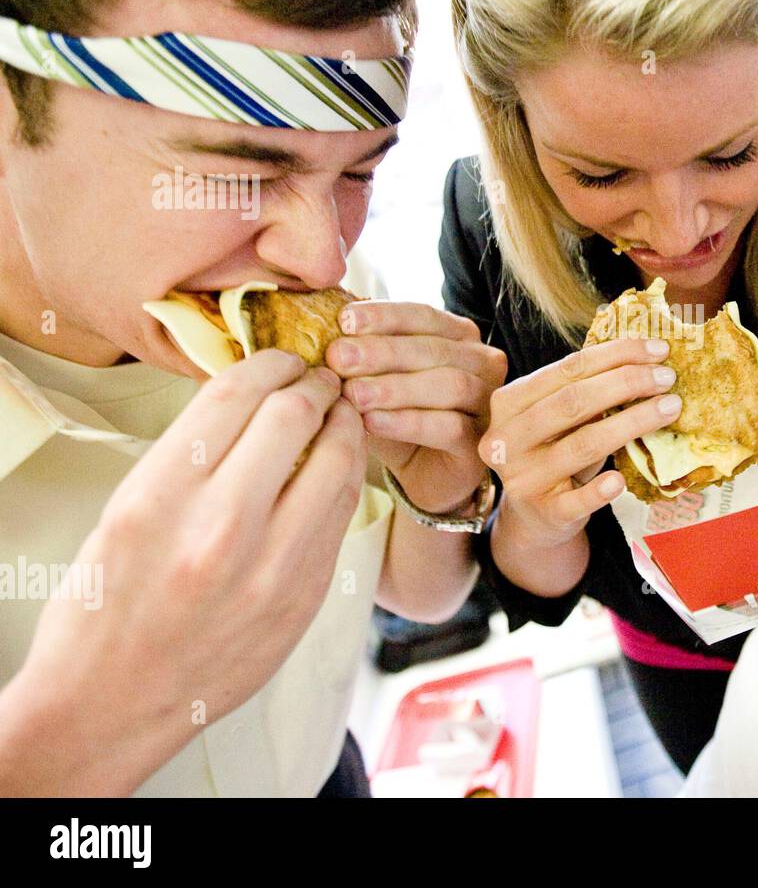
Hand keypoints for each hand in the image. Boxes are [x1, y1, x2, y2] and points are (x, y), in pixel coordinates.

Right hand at [10, 350, 365, 793]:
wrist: (114, 703)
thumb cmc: (107, 603)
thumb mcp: (127, 510)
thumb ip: (193, 453)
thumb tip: (254, 396)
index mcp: (162, 496)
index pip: (236, 394)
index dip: (267, 362)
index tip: (279, 358)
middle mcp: (222, 528)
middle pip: (296, 416)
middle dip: (313, 384)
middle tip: (318, 377)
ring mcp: (273, 567)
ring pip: (338, 461)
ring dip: (344, 424)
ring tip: (338, 411)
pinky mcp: (305, 596)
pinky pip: (343, 514)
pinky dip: (345, 476)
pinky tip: (339, 463)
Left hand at [329, 302, 506, 514]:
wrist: (423, 472)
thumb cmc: (399, 416)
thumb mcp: (377, 379)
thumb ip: (362, 355)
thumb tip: (326, 333)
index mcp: (458, 335)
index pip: (423, 315)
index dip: (384, 316)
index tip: (343, 321)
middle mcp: (483, 362)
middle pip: (434, 349)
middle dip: (383, 352)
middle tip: (339, 358)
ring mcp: (488, 403)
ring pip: (449, 385)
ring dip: (395, 388)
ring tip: (353, 394)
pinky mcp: (482, 442)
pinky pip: (450, 427)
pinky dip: (408, 422)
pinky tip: (372, 422)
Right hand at [480, 338, 679, 553]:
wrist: (533, 516)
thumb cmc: (554, 453)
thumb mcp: (559, 419)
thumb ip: (586, 391)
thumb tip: (645, 361)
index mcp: (509, 402)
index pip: (567, 369)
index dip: (615, 355)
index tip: (657, 349)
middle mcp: (508, 438)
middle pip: (573, 401)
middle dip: (627, 383)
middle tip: (667, 378)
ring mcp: (524, 478)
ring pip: (582, 444)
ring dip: (632, 422)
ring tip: (670, 408)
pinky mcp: (545, 513)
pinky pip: (576, 500)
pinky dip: (599, 490)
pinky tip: (620, 480)